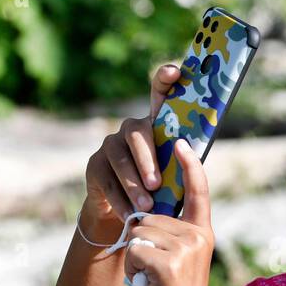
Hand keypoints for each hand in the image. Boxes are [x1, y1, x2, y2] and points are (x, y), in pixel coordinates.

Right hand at [84, 62, 182, 228]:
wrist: (126, 211)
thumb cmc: (161, 190)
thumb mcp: (176, 175)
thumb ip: (182, 162)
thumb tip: (191, 157)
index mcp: (156, 125)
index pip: (160, 95)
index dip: (166, 79)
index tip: (175, 71)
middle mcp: (131, 129)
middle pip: (138, 134)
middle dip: (147, 160)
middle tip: (157, 185)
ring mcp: (110, 145)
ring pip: (120, 160)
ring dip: (133, 185)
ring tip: (146, 206)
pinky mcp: (95, 165)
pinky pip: (107, 182)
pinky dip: (119, 200)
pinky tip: (129, 214)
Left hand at [119, 136, 215, 285]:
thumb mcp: (181, 262)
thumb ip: (173, 236)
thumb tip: (144, 217)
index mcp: (203, 233)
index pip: (198, 191)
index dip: (189, 166)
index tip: (182, 142)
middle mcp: (198, 236)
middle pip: (148, 217)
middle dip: (140, 243)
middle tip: (153, 273)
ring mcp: (184, 248)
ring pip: (138, 232)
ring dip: (134, 257)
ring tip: (151, 280)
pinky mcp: (168, 262)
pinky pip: (134, 250)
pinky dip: (132, 269)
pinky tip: (147, 285)